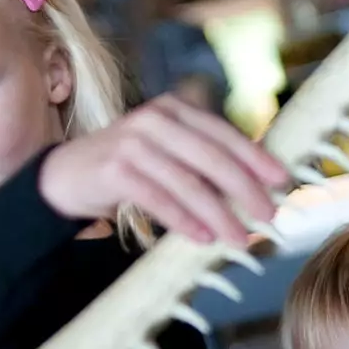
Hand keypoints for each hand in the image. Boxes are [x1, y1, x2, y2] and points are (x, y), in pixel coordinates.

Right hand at [39, 94, 286, 245]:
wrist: (67, 175)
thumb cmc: (129, 169)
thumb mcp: (170, 155)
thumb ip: (204, 162)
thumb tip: (257, 188)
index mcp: (175, 110)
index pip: (224, 134)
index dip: (256, 158)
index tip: (282, 182)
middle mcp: (155, 119)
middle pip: (212, 157)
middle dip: (245, 190)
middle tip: (269, 216)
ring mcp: (133, 142)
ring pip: (188, 182)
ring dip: (219, 214)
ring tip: (238, 239)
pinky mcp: (115, 168)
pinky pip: (158, 198)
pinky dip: (184, 220)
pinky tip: (202, 237)